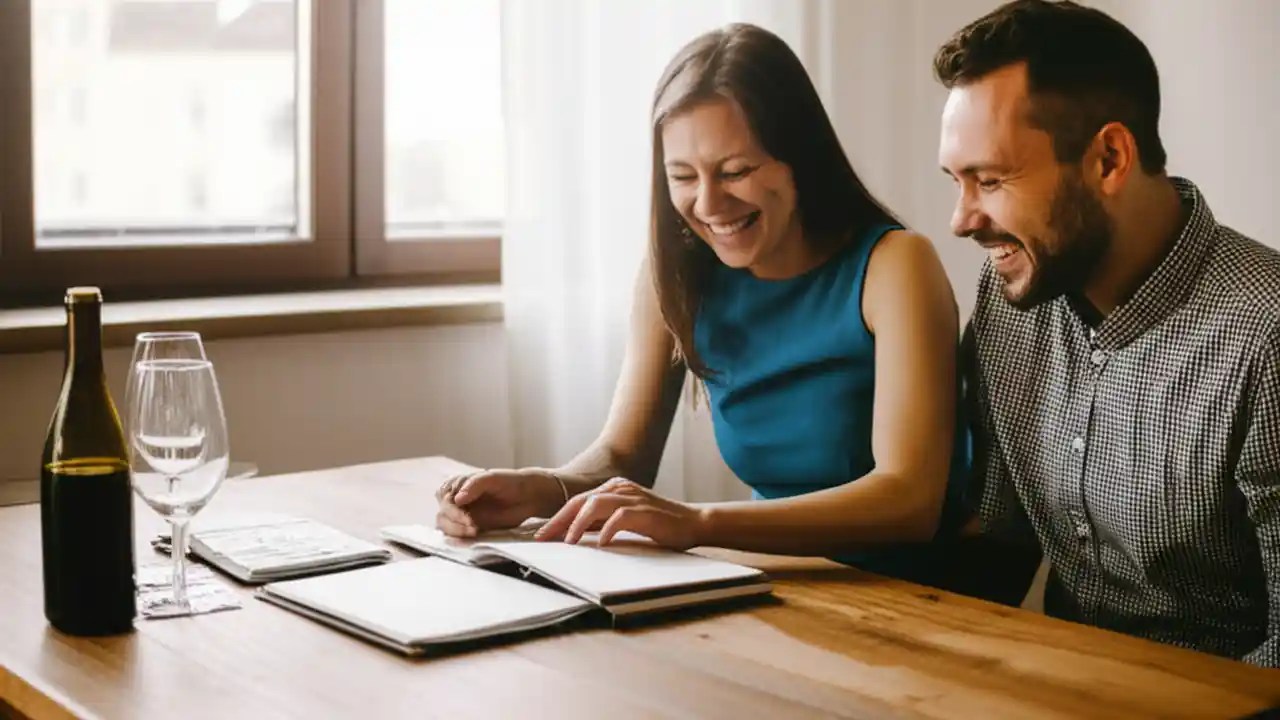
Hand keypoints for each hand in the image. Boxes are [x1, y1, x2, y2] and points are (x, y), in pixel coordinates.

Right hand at [434, 468, 562, 537]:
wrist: (526, 497)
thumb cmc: (508, 482)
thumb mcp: (491, 478)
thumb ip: (474, 485)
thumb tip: (457, 499)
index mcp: (456, 485)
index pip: (443, 500)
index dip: (452, 511)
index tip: (467, 518)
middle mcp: (454, 501)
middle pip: (443, 516)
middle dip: (455, 525)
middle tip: (474, 528)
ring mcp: (461, 516)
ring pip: (446, 528)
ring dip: (457, 533)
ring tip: (475, 533)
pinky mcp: (469, 528)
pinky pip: (457, 537)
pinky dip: (459, 540)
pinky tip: (470, 541)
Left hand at [534, 477, 708, 550]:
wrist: (692, 522)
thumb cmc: (658, 524)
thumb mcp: (624, 521)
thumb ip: (602, 523)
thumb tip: (575, 535)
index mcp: (613, 489)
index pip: (576, 501)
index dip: (557, 518)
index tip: (540, 535)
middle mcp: (619, 489)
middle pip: (579, 501)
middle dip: (558, 520)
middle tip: (542, 538)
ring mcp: (632, 498)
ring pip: (595, 505)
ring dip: (577, 524)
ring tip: (567, 541)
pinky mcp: (644, 511)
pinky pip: (619, 518)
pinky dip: (607, 530)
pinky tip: (601, 544)